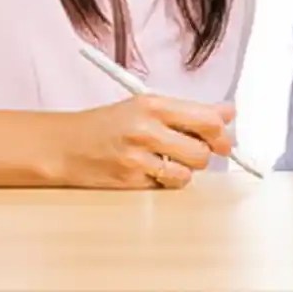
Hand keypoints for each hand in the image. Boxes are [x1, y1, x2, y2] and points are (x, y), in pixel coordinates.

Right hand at [56, 95, 234, 188]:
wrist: (64, 145)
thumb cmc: (107, 125)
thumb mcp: (146, 107)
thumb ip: (189, 111)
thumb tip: (228, 112)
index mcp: (154, 105)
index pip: (207, 119)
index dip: (222, 134)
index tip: (224, 140)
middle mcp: (146, 129)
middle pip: (202, 151)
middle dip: (203, 155)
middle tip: (190, 151)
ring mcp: (137, 157)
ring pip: (187, 173)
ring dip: (183, 170)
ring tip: (164, 160)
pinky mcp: (130, 181)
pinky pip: (166, 186)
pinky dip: (163, 181)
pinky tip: (148, 170)